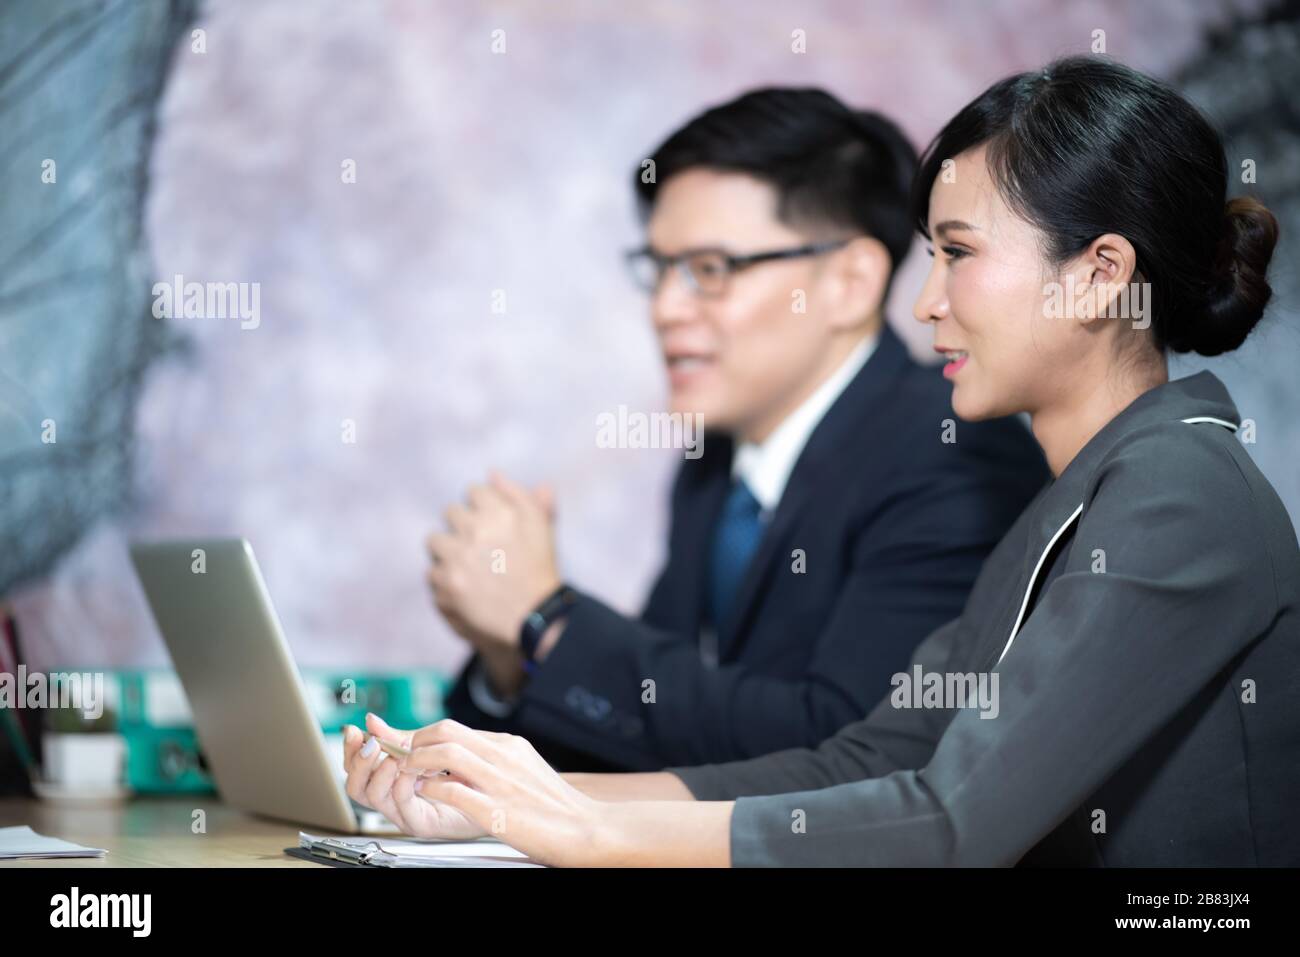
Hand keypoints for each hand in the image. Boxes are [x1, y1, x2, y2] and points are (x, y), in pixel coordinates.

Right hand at [342, 713, 486, 839]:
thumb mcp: (430, 747)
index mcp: (391, 778)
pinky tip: (411, 772)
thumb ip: (401, 736)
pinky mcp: (422, 823)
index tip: (354, 730)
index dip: (350, 750)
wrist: (498, 798)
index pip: (356, 768)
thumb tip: (372, 720)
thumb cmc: (465, 773)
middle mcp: (393, 797)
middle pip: (356, 785)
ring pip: (373, 796)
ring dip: (380, 772)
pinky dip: (402, 786)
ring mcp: (405, 812)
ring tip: (394, 756)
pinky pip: (402, 807)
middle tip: (371, 744)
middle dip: (359, 762)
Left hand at [399, 718, 610, 866]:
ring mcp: (499, 783)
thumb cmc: (553, 805)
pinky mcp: (496, 811)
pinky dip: (430, 789)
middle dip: (414, 742)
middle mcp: (503, 757)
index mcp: (508, 745)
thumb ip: (495, 759)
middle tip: (401, 758)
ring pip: (445, 754)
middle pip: (445, 731)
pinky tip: (425, 795)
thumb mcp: (525, 768)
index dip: (422, 736)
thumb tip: (460, 756)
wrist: (585, 829)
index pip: (454, 728)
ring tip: (407, 775)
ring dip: (417, 761)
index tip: (407, 748)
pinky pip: (452, 790)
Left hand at [425, 473, 560, 654]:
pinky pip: (432, 572)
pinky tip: (466, 589)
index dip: (485, 510)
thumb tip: (492, 473)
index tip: (495, 527)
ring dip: (448, 551)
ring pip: (435, 541)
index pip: (474, 492)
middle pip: (451, 513)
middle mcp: (475, 530)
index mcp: (499, 512)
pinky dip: (445, 581)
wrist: (535, 618)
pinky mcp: (444, 585)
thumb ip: (517, 495)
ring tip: (469, 568)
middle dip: (465, 528)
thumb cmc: (539, 569)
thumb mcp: (540, 526)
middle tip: (483, 549)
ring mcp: (456, 558)